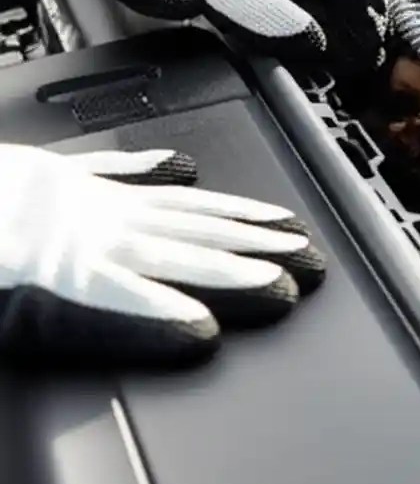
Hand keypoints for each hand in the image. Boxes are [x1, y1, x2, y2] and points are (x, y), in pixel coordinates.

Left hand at [0, 144, 324, 365]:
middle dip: (246, 262)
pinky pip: (118, 173)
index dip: (192, 303)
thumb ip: (73, 294)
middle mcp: (79, 229)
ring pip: (169, 213)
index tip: (243, 311)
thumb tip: (157, 299)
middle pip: (178, 248)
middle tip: (303, 268)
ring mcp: (74, 199)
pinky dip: (158, 173)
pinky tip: (188, 172)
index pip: (138, 292)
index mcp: (51, 266)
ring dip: (232, 225)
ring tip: (283, 230)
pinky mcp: (54, 176)